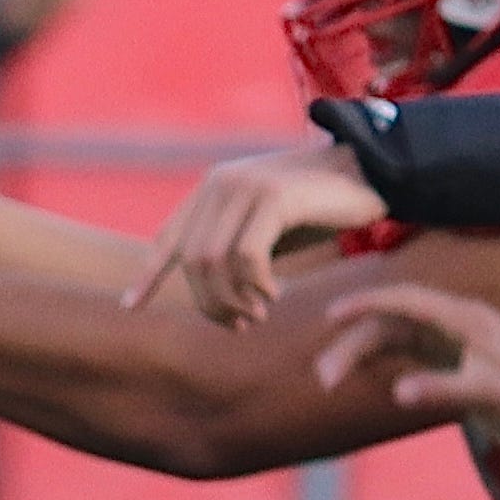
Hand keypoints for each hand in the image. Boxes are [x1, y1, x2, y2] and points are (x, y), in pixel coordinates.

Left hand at [123, 144, 389, 324]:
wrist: (368, 174)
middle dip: (211, 304)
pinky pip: (247, 257)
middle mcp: (221, 182)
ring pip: (213, 262)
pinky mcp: (272, 197)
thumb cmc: (318, 208)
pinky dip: (257, 286)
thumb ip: (234, 249)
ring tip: (259, 314)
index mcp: (213, 188)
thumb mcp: (265, 230)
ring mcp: (245, 186)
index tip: (130, 306)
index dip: (147, 274)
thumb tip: (207, 290)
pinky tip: (275, 294)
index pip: (170, 237)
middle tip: (241, 325)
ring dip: (234, 300)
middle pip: (192, 261)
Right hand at [315, 282, 499, 453]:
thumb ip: (443, 389)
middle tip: (324, 378)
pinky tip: (356, 376)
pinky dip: (375, 361)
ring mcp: (447, 338)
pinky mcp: (444, 356)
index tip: (333, 315)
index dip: (368, 303)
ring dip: (359, 353)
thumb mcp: (488, 397)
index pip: (408, 300)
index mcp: (466, 318)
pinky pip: (400, 350)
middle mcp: (453, 321)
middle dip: (354, 343)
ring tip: (328, 381)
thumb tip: (397, 393)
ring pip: (391, 336)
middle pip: (392, 321)